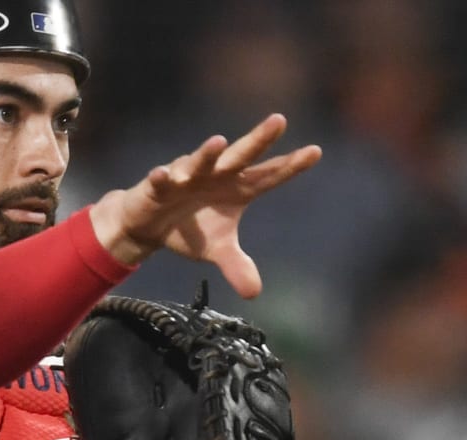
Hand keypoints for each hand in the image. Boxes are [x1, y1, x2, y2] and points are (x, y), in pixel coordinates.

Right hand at [89, 114, 321, 298]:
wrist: (150, 225)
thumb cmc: (191, 228)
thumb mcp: (217, 250)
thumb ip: (237, 265)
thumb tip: (255, 293)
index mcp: (237, 187)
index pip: (269, 175)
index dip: (291, 165)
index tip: (316, 152)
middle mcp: (216, 175)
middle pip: (241, 155)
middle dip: (258, 139)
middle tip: (279, 121)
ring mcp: (186, 176)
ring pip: (200, 161)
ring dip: (208, 153)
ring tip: (218, 142)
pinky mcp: (158, 185)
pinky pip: (160, 180)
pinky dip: (162, 177)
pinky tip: (163, 175)